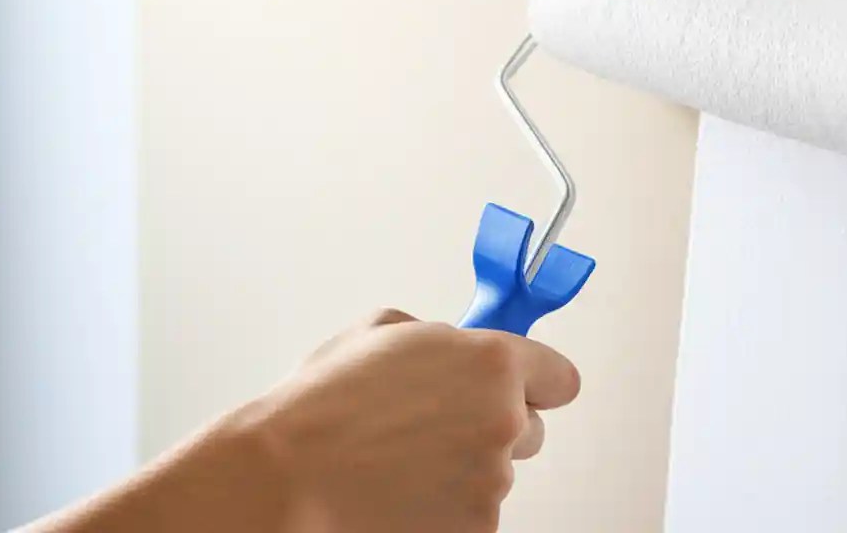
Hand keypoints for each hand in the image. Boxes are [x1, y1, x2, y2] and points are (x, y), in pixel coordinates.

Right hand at [251, 309, 580, 532]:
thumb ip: (436, 336)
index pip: (559, 377)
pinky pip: (472, 510)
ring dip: (462, 466)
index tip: (527, 385)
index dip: (538, 381)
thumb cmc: (321, 409)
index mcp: (491, 363)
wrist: (287, 480)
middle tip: (438, 424)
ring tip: (398, 458)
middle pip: (530, 428)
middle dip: (494, 424)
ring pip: (495, 472)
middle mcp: (503, 420)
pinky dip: (445, 504)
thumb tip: (451, 345)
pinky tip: (399, 489)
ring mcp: (491, 480)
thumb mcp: (378, 333)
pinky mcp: (476, 527)